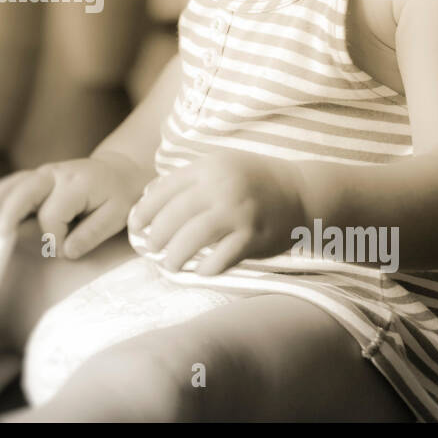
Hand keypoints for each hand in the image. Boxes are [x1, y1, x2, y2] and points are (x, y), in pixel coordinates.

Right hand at [0, 151, 148, 258]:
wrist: (119, 171)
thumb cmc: (119, 195)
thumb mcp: (116, 215)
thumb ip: (92, 233)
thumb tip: (66, 251)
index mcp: (76, 184)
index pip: (53, 215)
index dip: (55, 238)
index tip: (65, 250)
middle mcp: (55, 174)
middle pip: (26, 191)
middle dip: (11, 212)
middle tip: (0, 234)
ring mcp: (44, 173)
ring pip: (16, 184)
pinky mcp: (37, 177)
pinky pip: (14, 182)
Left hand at [127, 151, 308, 275]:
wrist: (302, 192)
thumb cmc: (254, 181)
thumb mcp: (220, 166)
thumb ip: (189, 179)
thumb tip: (148, 198)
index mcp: (209, 167)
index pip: (164, 190)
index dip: (144, 212)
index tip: (136, 227)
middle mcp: (221, 187)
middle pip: (174, 216)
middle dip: (156, 237)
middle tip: (151, 249)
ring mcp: (239, 212)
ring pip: (193, 238)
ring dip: (175, 256)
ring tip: (170, 265)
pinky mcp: (254, 236)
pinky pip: (222, 257)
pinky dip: (207, 268)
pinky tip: (201, 271)